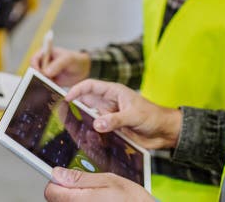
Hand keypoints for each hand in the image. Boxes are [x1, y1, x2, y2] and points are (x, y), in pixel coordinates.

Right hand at [30, 46, 91, 86]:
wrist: (82, 69)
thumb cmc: (75, 60)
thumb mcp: (68, 59)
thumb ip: (57, 64)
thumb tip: (45, 72)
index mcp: (45, 53)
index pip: (34, 59)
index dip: (34, 66)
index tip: (40, 73)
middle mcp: (43, 63)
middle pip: (33, 71)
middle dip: (37, 77)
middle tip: (45, 82)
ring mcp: (45, 73)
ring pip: (37, 79)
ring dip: (41, 84)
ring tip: (50, 86)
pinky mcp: (49, 81)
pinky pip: (44, 86)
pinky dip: (46, 89)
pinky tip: (52, 91)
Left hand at [44, 167, 153, 201]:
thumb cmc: (131, 200)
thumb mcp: (109, 180)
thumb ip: (80, 178)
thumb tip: (57, 173)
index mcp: (80, 200)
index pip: (50, 192)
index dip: (57, 182)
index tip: (67, 178)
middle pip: (56, 200)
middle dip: (67, 191)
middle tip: (87, 187)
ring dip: (75, 198)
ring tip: (95, 197)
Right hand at [66, 79, 181, 149]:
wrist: (163, 132)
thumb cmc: (153, 116)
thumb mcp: (134, 116)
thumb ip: (115, 120)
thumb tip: (97, 124)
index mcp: (114, 92)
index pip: (90, 86)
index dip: (77, 90)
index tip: (66, 98)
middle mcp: (109, 103)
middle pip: (86, 101)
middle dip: (74, 106)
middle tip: (61, 114)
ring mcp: (109, 116)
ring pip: (89, 117)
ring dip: (81, 122)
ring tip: (69, 128)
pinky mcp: (111, 129)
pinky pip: (96, 130)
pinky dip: (89, 134)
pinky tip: (83, 139)